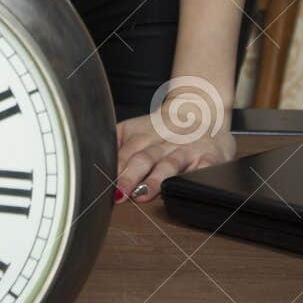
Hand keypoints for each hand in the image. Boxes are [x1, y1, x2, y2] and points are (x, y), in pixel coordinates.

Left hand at [116, 96, 236, 205]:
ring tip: (143, 195)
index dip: (115, 168)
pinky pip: (203, 167)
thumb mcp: (136, 129)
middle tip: (120, 192)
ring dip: (156, 180)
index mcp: (144, 134)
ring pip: (169, 164)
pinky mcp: (209, 157)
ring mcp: (187, 149)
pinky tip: (186, 186)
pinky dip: (195, 177)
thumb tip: (94, 162)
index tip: (104, 183)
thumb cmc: (165, 127)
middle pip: (145, 158)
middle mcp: (164, 141)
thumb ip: (117, 144)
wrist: (202, 107)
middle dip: (130, 176)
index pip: (126, 152)